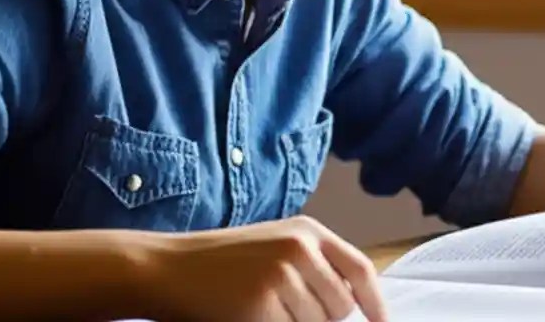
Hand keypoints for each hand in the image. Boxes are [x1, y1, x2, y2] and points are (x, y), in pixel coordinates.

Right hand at [139, 215, 387, 321]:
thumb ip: (314, 266)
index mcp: (308, 231)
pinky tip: (248, 315)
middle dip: (320, 318)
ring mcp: (282, 275)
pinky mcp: (262, 304)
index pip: (360, 270)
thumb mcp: (274, 246)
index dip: (376, 304)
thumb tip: (350, 305)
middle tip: (280, 307)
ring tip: (259, 306)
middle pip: (340, 306)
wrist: (167, 266)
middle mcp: (300, 248)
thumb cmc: (222, 262)